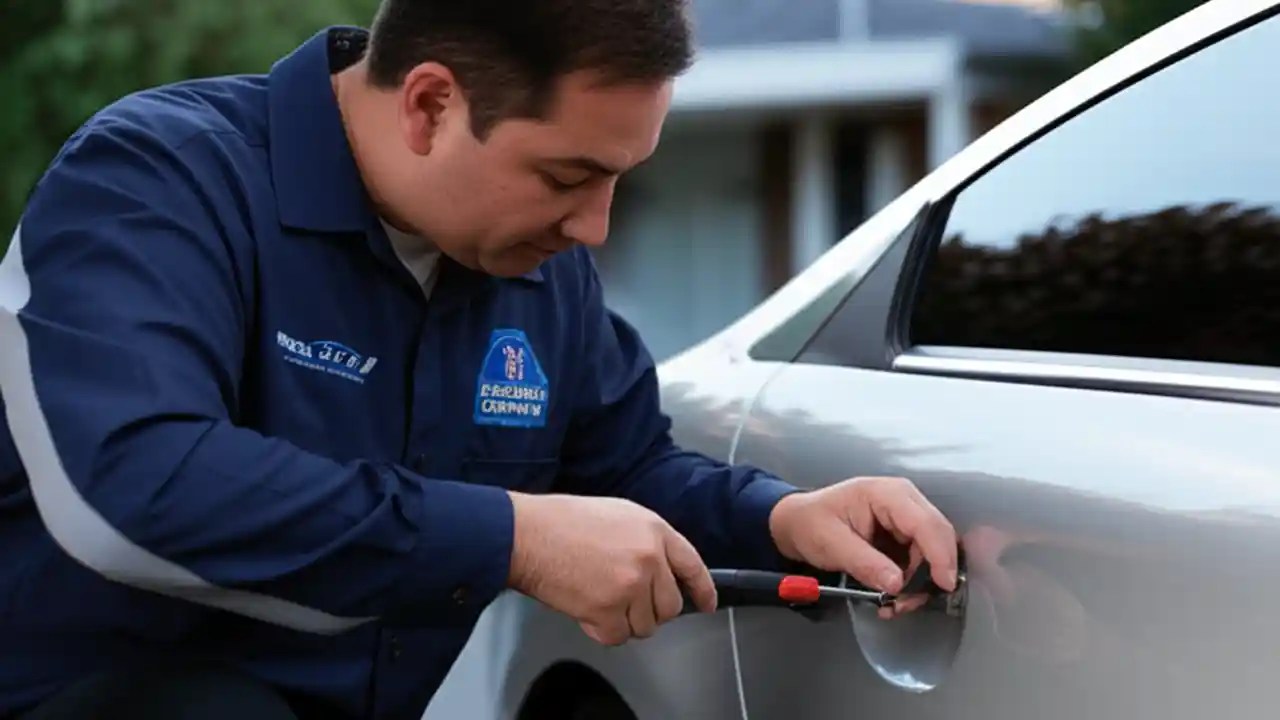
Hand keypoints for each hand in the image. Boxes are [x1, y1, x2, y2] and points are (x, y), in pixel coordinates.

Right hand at [506, 492, 717, 645]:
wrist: (527, 535)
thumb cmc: (562, 522)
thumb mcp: (617, 514)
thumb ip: (646, 541)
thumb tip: (660, 570)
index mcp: (654, 531)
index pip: (692, 566)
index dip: (702, 589)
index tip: (706, 603)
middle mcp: (649, 559)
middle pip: (670, 605)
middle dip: (651, 609)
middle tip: (626, 601)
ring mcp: (630, 586)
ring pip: (645, 626)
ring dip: (625, 621)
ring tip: (599, 597)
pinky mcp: (608, 610)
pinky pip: (618, 636)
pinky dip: (602, 630)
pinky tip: (587, 610)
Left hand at [768, 476, 957, 619]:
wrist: (797, 523)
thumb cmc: (810, 524)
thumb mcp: (831, 543)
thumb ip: (864, 562)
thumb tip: (897, 584)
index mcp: (887, 493)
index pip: (926, 523)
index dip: (940, 554)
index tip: (944, 585)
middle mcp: (904, 501)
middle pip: (937, 537)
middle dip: (930, 573)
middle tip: (905, 603)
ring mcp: (906, 518)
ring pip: (932, 553)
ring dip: (918, 582)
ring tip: (892, 605)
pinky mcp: (903, 536)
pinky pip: (920, 560)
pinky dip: (910, 581)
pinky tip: (891, 596)